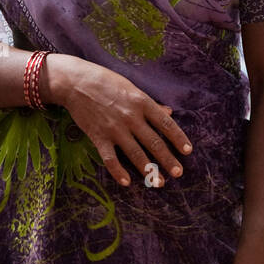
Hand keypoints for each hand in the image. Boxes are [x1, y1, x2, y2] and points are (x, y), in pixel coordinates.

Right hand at [48, 55, 191, 187]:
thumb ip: (150, 103)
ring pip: (136, 154)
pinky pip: (110, 158)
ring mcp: (115, 128)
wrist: (76, 82)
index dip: (178, 138)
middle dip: (168, 160)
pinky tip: (126, 182)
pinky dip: (118, 171)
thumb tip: (169, 113)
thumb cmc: (105, 81)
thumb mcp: (131, 88)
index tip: (188, 151)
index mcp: (142, 102)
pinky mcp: (98, 136)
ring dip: (149, 170)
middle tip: (178, 173)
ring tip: (159, 182)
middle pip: (154, 143)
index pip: (166, 124)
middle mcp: (131, 117)